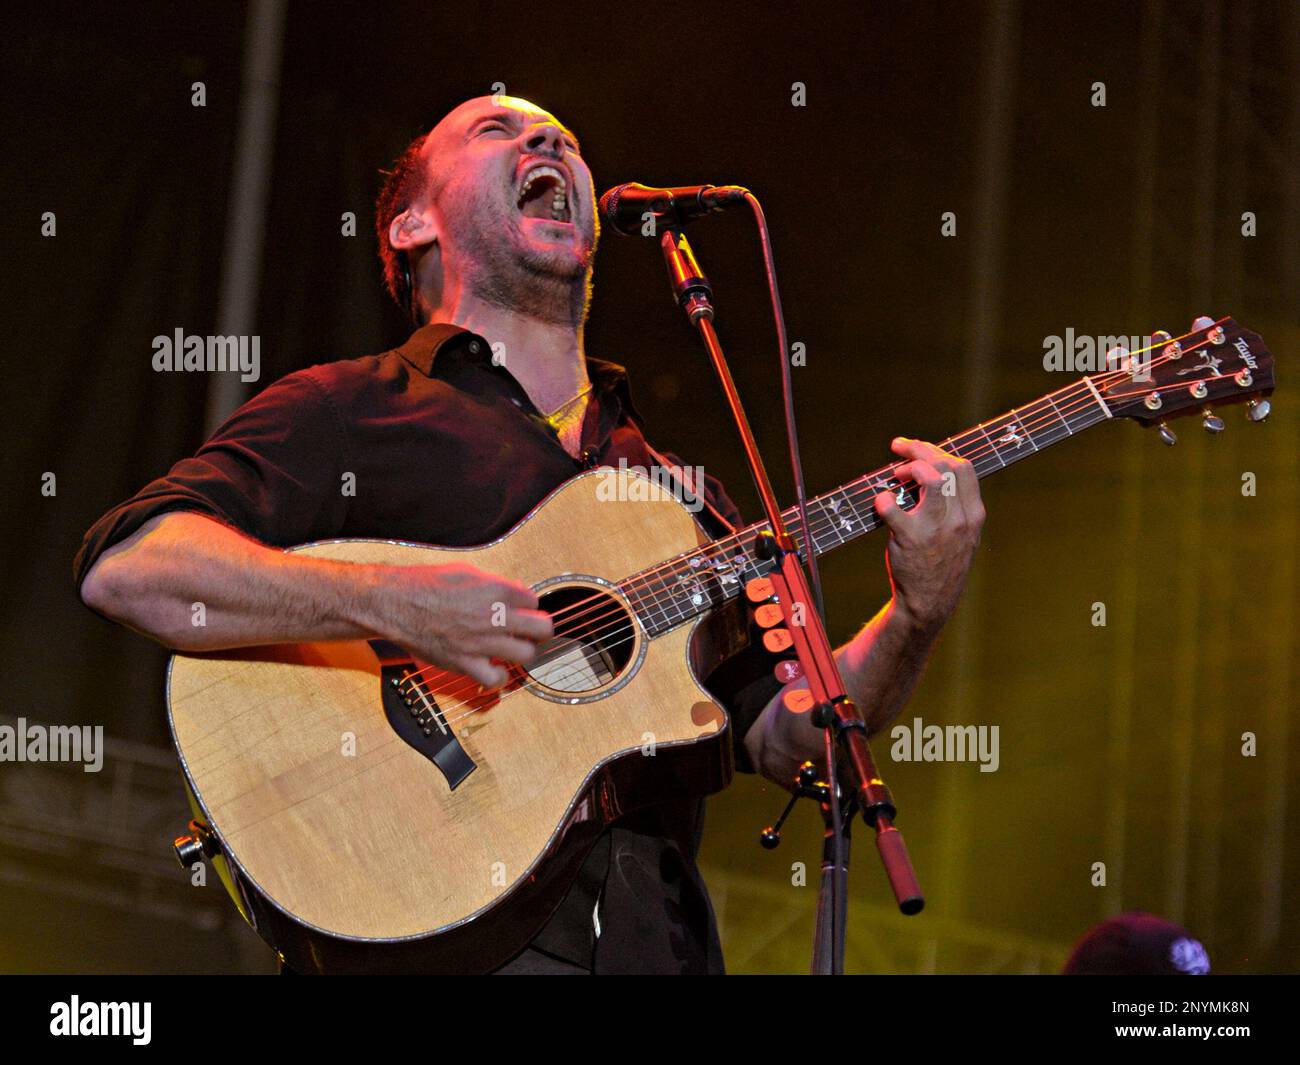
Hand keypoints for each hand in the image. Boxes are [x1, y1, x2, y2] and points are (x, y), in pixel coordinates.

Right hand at [361, 563, 553, 687]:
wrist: (393, 603)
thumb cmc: (424, 584)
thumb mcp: (466, 572)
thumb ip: (494, 583)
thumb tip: (514, 591)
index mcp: (495, 590)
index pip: (533, 600)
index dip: (528, 604)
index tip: (522, 608)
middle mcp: (492, 616)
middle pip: (541, 629)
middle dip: (539, 629)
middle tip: (531, 630)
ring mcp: (480, 642)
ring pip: (525, 654)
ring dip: (522, 651)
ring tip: (513, 648)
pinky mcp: (463, 662)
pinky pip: (494, 679)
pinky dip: (498, 677)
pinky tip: (495, 668)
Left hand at [873, 437, 984, 635]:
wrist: (929, 602)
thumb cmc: (941, 564)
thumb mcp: (961, 535)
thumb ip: (953, 505)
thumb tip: (927, 470)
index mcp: (973, 515)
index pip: (964, 468)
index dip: (939, 450)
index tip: (920, 450)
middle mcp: (959, 519)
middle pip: (945, 465)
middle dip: (920, 450)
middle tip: (900, 449)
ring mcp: (936, 529)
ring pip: (929, 478)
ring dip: (908, 468)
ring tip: (896, 476)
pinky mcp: (911, 539)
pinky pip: (894, 506)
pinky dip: (884, 499)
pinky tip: (882, 502)